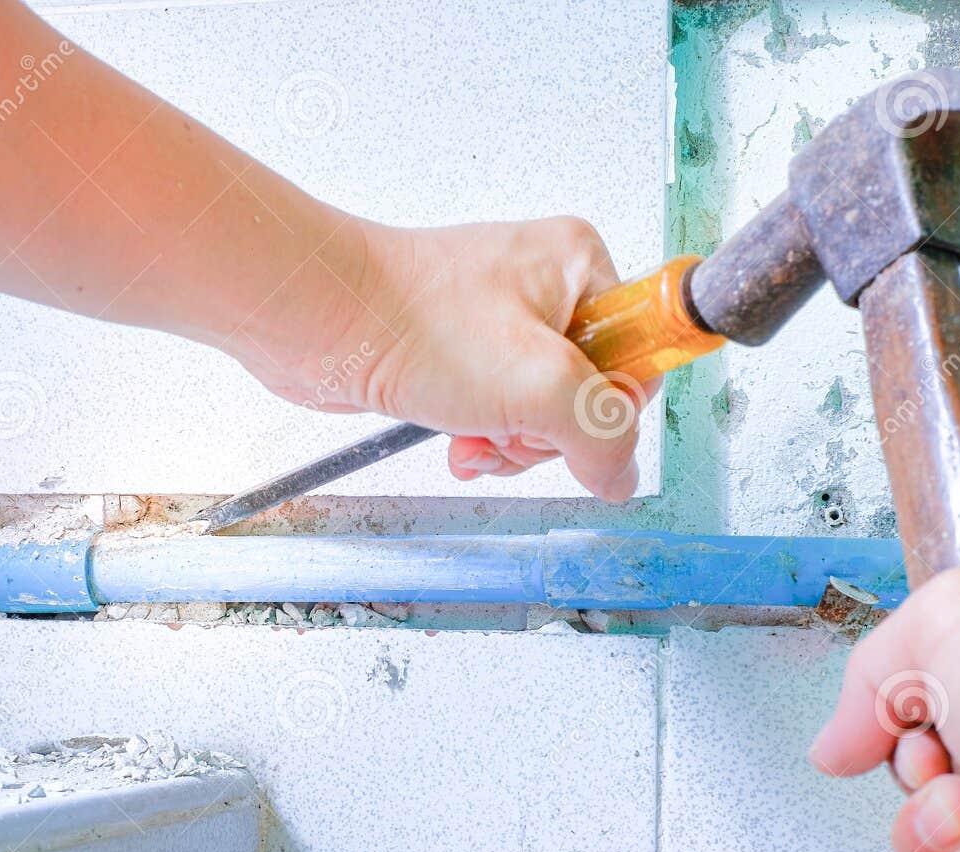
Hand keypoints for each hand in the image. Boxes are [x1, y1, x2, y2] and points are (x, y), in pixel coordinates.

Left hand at [243, 216, 655, 502]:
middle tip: (508, 429)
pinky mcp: (459, 350)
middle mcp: (545, 287)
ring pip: (539, 411)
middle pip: (589, 393)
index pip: (640, 356)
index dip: (609, 407)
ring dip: (508, 443)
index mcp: (581, 267)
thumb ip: (603, 436)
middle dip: (547, 434)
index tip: (570, 422)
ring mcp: (499, 320)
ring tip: (473, 438)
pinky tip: (454, 442)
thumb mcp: (541, 386)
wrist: (320, 319)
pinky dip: (478, 436)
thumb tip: (620, 477)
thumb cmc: (418, 325)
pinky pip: (495, 410)